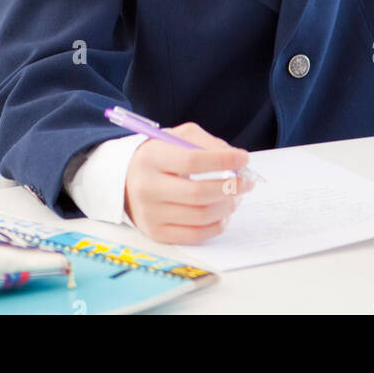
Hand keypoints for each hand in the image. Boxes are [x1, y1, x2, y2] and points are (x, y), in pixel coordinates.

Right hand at [124, 122, 256, 244]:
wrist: (126, 179)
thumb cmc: (159, 155)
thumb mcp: (177, 137)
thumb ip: (205, 142)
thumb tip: (235, 159)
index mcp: (151, 158)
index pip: (192, 161)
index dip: (223, 160)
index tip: (244, 158)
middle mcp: (147, 188)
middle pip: (198, 193)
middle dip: (230, 187)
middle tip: (247, 182)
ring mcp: (151, 214)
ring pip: (200, 216)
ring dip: (227, 206)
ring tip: (236, 196)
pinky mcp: (157, 233)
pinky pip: (195, 235)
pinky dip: (217, 225)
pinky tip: (224, 213)